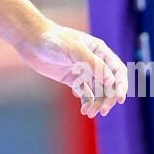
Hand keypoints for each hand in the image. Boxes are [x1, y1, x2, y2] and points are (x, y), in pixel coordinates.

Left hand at [14, 22, 128, 117]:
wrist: (31, 41)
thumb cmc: (53, 40)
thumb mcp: (74, 49)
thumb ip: (93, 64)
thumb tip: (111, 80)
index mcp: (99, 50)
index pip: (117, 70)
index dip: (121, 85)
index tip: (119, 99)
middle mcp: (94, 61)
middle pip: (109, 84)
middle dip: (108, 98)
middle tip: (102, 111)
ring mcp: (83, 70)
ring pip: (97, 90)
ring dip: (97, 103)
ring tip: (89, 113)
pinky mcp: (72, 78)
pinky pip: (85, 93)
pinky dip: (86, 102)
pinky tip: (83, 109)